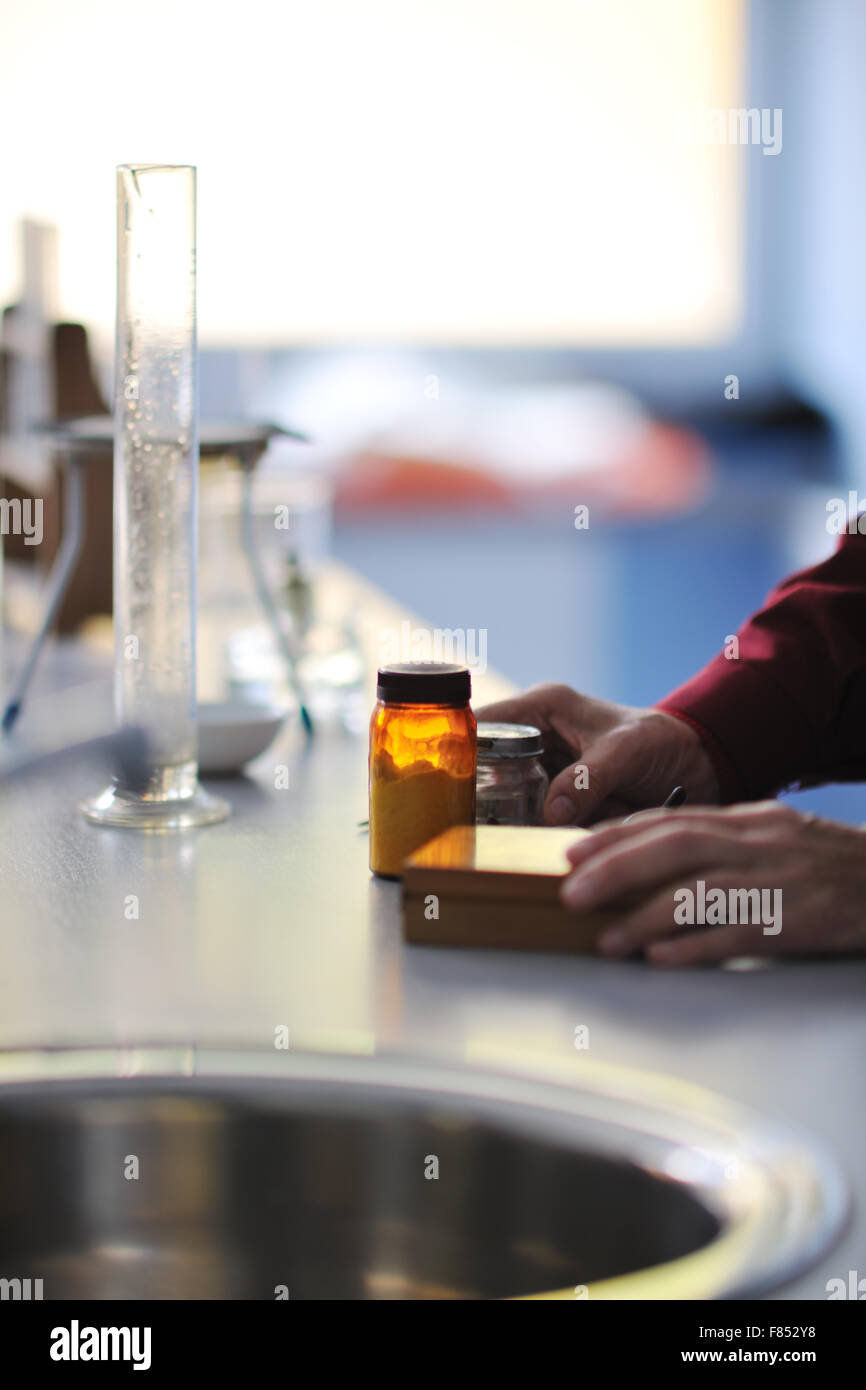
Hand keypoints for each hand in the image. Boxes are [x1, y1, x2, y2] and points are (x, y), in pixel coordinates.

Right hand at [476, 683, 718, 824]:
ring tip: (530, 833)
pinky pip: (538, 825)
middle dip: (486, 799)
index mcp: (542, 708)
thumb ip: (589, 779)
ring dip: (521, 823)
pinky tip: (554, 842)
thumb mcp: (627, 752)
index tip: (446, 782)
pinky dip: (546, 837)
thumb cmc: (663, 741)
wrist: (699, 767)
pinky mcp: (560, 805)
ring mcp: (545, 776)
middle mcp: (535, 740)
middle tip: (486, 823)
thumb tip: (552, 814)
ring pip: (508, 803)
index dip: (458, 748)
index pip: (482, 723)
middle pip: (486, 771)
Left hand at [561, 801, 865, 963]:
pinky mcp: (797, 921)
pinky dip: (694, 947)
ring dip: (644, 916)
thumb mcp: (775, 837)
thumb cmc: (830, 865)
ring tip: (607, 940)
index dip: (617, 834)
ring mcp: (778, 881)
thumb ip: (720, 843)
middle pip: (674, 847)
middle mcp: (758, 843)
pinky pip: (737, 934)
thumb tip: (653, 856)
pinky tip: (661, 959)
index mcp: (749, 820)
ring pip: (699, 891)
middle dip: (616, 868)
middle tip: (573, 892)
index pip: (671, 820)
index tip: (574, 851)